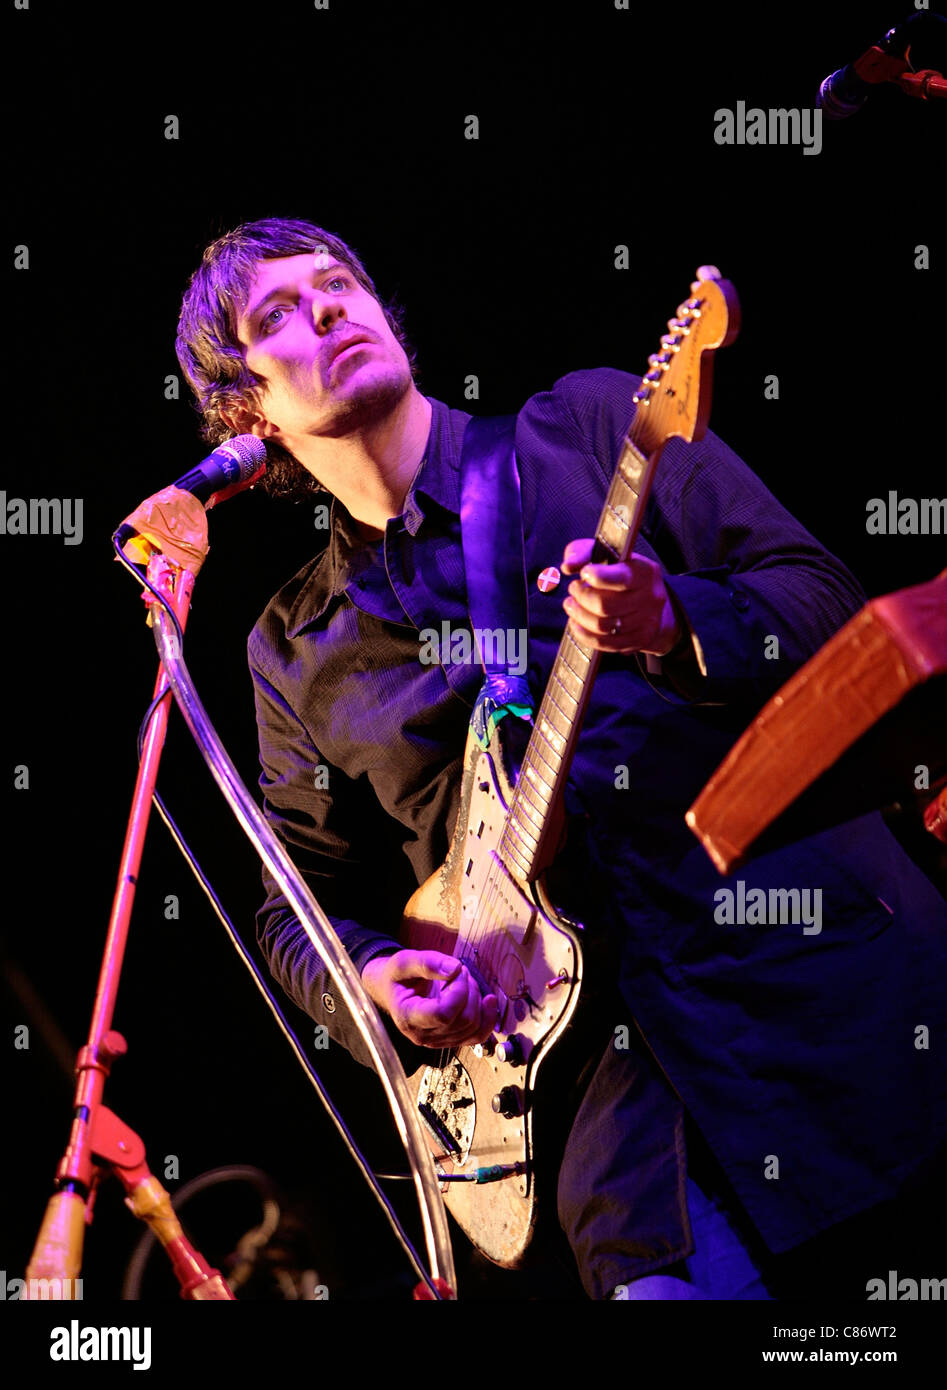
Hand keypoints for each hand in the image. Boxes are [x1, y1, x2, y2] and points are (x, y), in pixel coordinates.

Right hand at [361, 949, 501, 1048]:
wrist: (394, 991)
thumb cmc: (397, 977)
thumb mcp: (404, 961)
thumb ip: (428, 962)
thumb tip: (455, 968)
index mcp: (408, 1017)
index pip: (443, 1014)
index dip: (459, 990)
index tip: (457, 971)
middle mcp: (422, 1035)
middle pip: (463, 1020)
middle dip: (469, 990)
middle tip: (460, 971)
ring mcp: (438, 1041)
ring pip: (473, 1027)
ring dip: (477, 999)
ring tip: (464, 981)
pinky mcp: (451, 1040)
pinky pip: (477, 1036)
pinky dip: (487, 1018)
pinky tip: (487, 1001)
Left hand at [560, 539, 681, 655]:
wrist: (649, 597)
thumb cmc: (620, 570)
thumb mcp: (605, 552)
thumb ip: (583, 552)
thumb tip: (568, 567)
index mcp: (646, 572)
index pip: (620, 578)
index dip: (596, 577)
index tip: (584, 573)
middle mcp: (651, 597)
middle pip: (605, 606)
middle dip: (581, 597)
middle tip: (573, 589)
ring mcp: (647, 621)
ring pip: (603, 626)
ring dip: (579, 616)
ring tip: (571, 605)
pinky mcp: (640, 639)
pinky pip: (606, 644)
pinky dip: (584, 634)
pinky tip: (576, 623)